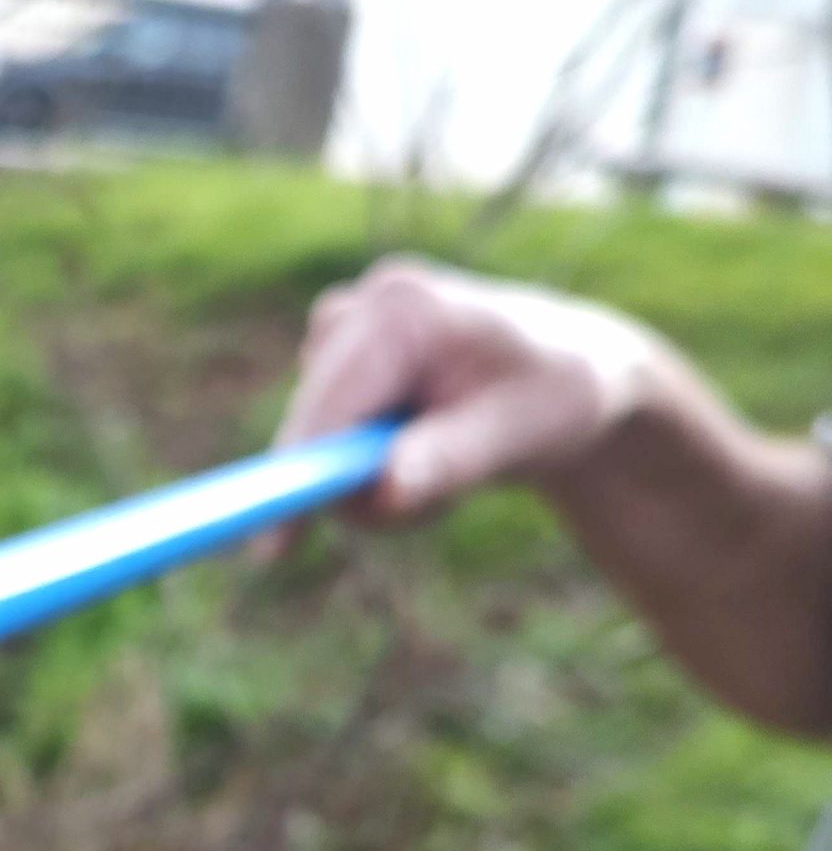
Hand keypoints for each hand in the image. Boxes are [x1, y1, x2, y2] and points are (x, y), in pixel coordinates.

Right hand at [276, 256, 674, 518]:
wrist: (579, 370)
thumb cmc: (558, 397)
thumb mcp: (517, 435)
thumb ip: (449, 460)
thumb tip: (385, 492)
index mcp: (407, 310)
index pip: (330, 403)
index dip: (298, 476)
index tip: (272, 547)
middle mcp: (368, 303)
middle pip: (313, 418)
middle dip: (353, 482)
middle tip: (434, 508)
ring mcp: (352, 321)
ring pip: (319, 430)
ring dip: (368, 476)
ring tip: (450, 471)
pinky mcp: (346, 349)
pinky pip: (329, 426)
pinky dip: (367, 460)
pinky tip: (425, 448)